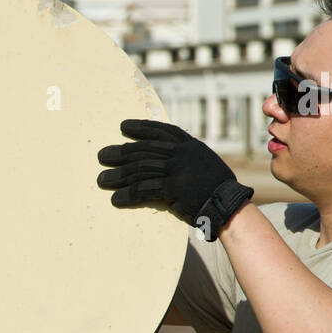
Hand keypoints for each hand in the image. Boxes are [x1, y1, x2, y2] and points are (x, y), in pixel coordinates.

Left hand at [97, 119, 252, 240]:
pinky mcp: (173, 187)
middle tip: (102, 156)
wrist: (230, 206)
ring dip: (118, 175)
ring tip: (102, 180)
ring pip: (140, 168)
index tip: (123, 126)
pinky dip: (127, 195)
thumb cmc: (218, 190)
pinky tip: (116, 199)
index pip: (161, 131)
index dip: (141, 128)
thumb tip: (165, 157)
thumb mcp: (204, 164)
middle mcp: (182, 153)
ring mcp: (177, 169)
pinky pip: (144, 189)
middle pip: (144, 149)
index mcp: (190, 145)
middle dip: (121, 152)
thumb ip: (186, 158)